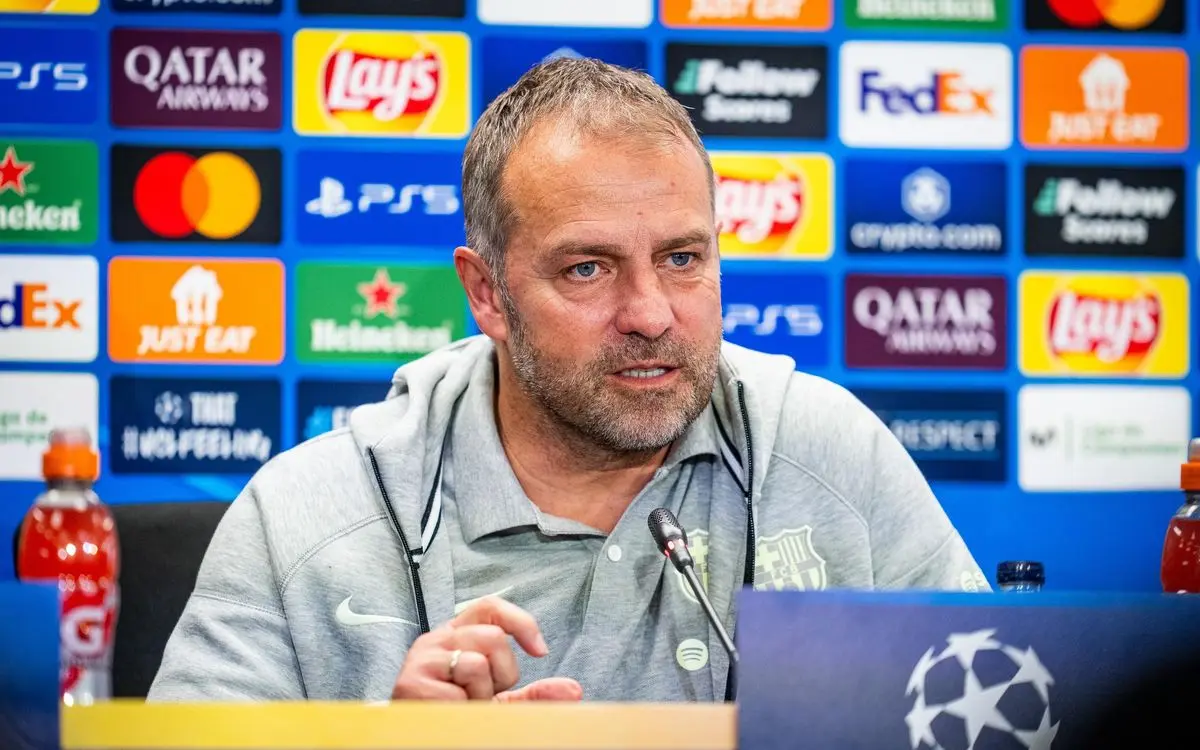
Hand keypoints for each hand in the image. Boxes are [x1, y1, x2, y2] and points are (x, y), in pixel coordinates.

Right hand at [391, 596, 582, 701]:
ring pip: (477, 664)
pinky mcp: (411, 684)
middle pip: (492, 636)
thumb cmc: (455, 712)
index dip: (521, 622)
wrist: (415, 736)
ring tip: (465, 705)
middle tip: (484, 694)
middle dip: (501, 673)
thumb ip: (534, 692)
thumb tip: (574, 690)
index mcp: (455, 634)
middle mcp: (436, 639)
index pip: (490, 606)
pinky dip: (463, 711)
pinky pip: (458, 694)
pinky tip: (451, 714)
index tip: (540, 652)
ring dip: (481, 695)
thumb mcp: (498, 699)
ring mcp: (421, 660)